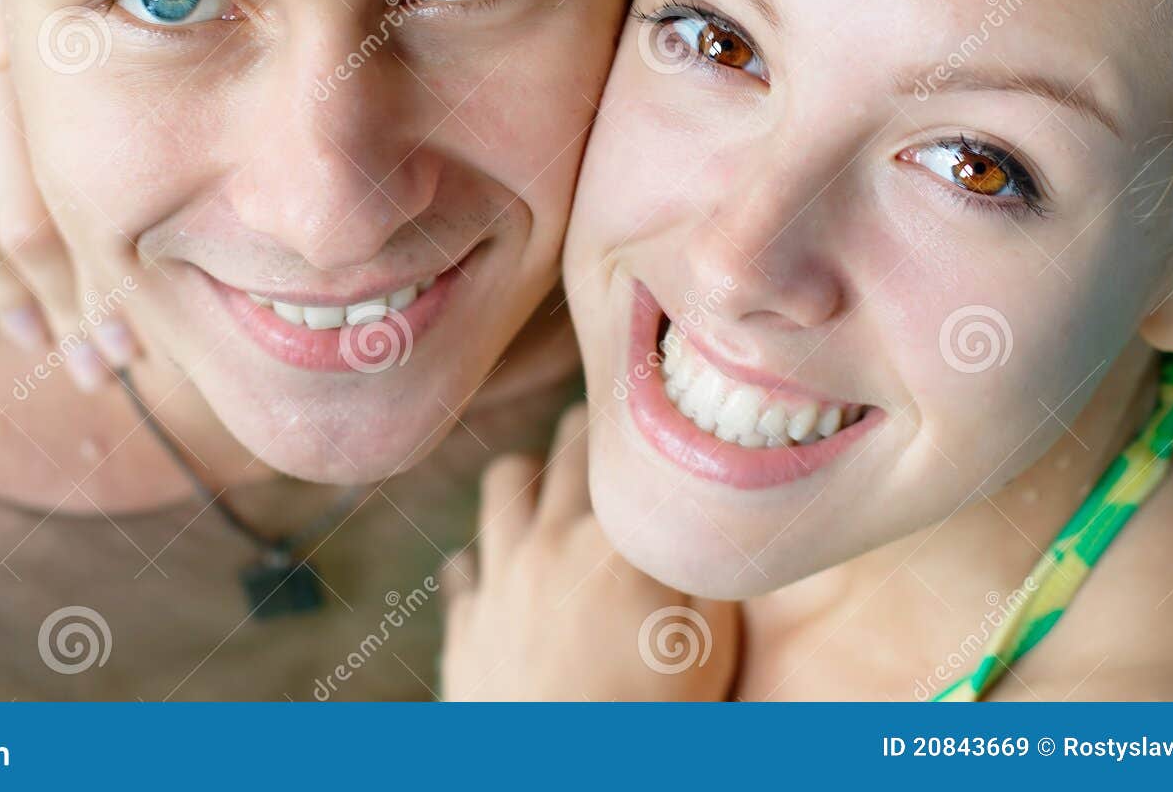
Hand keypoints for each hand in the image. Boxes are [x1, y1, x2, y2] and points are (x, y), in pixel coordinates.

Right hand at [0, 0, 137, 388]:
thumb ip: (162, 148)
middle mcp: (5, 54)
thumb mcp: (153, 70)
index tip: (138, 348)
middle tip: (100, 369)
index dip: (113, 285)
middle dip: (68, 302)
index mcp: (80, 64)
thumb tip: (197, 278)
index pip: (91, 205)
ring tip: (40, 345)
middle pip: (27, 215)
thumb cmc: (129, 35)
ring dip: (3, 291)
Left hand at [441, 405, 739, 700]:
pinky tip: (515, 581)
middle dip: (588, 436)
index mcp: (610, 540)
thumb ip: (703, 564)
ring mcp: (495, 581)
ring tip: (561, 502)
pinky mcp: (464, 626)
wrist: (561, 786)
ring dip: (533, 481)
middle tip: (615, 455)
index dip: (637, 425)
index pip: (617, 439)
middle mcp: (545, 542)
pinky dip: (488, 559)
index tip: (653, 418)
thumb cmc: (650, 723)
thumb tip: (697, 504)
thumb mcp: (708, 644)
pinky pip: (463, 562)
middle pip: (560, 447)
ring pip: (502, 484)